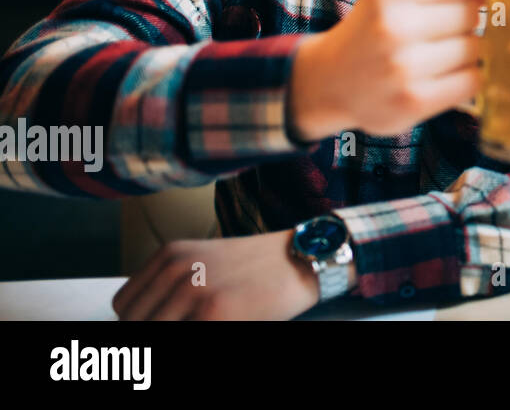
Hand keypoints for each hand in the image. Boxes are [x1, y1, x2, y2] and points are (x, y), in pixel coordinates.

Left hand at [112, 230, 318, 320]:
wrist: (302, 259)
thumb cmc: (256, 267)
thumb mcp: (204, 263)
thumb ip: (170, 287)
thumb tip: (140, 320)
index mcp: (169, 255)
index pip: (124, 307)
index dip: (141, 323)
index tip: (165, 323)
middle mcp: (176, 269)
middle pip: (135, 324)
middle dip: (154, 334)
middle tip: (190, 323)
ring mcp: (195, 292)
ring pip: (154, 334)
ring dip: (180, 331)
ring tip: (206, 322)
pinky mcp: (216, 314)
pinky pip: (187, 337)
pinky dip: (200, 334)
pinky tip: (225, 324)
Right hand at [288, 0, 483, 138]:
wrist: (330, 81)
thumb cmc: (373, 31)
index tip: (465, 1)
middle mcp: (394, 27)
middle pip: (471, 15)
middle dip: (469, 23)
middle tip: (450, 32)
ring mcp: (403, 68)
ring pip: (475, 49)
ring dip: (469, 52)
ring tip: (443, 55)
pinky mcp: (414, 102)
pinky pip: (472, 81)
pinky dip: (469, 76)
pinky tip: (449, 75)